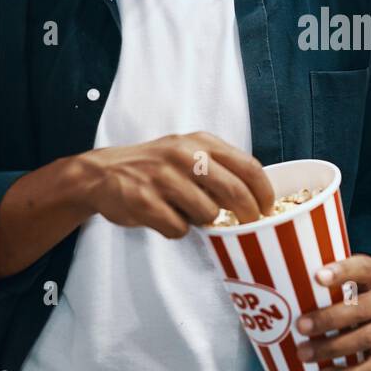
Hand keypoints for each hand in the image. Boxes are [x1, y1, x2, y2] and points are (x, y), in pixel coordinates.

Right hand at [77, 132, 273, 237]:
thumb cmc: (155, 168)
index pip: (248, 166)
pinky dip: (176, 229)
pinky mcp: (144, 201)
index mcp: (200, 141)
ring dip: (202, 221)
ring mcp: (163, 177)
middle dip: (247, 214)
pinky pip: (179, 228)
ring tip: (185, 211)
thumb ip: (219, 169)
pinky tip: (164, 217)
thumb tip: (254, 196)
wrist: (102, 174)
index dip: (264, 192)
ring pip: (207, 214)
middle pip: (235, 192)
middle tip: (247, 224)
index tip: (268, 208)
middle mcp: (184, 155)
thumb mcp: (188, 153)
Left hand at [293, 255, 370, 370]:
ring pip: (366, 338)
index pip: (362, 268)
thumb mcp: (349, 279)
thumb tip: (276, 290)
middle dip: (328, 319)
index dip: (342, 272)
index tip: (317, 277)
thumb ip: (326, 282)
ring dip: (332, 348)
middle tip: (300, 327)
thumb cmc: (356, 294)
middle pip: (361, 308)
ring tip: (304, 354)